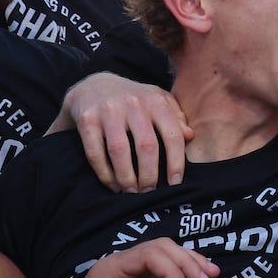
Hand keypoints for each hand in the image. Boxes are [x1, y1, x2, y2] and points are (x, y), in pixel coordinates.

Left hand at [37, 239, 220, 277]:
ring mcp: (128, 272)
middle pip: (161, 249)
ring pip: (165, 254)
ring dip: (189, 262)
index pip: (149, 256)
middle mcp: (120, 264)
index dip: (172, 270)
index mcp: (110, 269)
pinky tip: (197, 276)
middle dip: (186, 262)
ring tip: (211, 275)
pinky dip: (182, 271)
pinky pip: (163, 269)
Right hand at [61, 74, 188, 192]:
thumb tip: (190, 136)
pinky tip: (112, 185)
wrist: (92, 86)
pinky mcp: (87, 119)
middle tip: (150, 191)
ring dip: (127, 177)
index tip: (175, 183)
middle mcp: (133, 103)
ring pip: (119, 150)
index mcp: (155, 100)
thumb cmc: (132, 99)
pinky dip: (105, 173)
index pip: (172, 135)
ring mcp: (108, 110)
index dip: (176, 162)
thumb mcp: (156, 100)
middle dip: (150, 174)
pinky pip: (95, 152)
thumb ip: (175, 116)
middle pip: (146, 146)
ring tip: (131, 191)